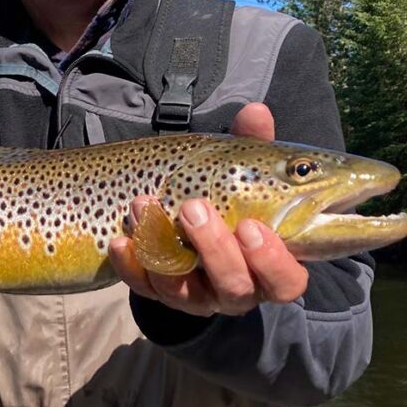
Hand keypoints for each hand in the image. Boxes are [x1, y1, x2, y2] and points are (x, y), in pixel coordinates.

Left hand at [107, 103, 308, 316]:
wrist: (185, 222)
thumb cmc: (228, 193)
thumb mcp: (242, 169)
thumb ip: (253, 144)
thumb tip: (256, 111)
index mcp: (268, 264)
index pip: (285, 280)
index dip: (273, 261)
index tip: (251, 226)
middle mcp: (237, 287)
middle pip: (235, 286)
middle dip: (213, 247)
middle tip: (194, 207)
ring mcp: (196, 295)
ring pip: (185, 291)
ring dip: (165, 246)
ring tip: (148, 205)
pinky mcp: (159, 293)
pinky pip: (144, 287)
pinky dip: (131, 264)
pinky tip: (121, 239)